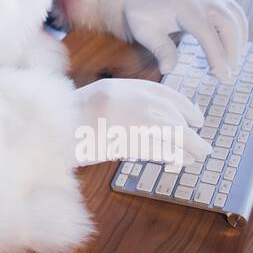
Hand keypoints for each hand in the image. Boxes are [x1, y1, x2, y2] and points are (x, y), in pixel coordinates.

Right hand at [74, 77, 210, 170]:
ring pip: (171, 133)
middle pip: (171, 115)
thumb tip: (151, 120)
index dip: (184, 108)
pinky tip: (179, 163)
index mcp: (120, 89)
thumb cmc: (69, 122)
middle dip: (190, 131)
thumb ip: (121, 105)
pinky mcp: (128, 141)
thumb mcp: (96, 104)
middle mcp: (128, 99)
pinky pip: (159, 149)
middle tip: (202, 144)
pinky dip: (173, 156)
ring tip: (199, 155)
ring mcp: (126, 118)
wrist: (50, 130)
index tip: (196, 119)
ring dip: (188, 146)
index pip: (163, 95)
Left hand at [122, 0, 247, 81]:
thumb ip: (159, 48)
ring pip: (236, 19)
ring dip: (237, 44)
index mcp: (183, 5)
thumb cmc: (146, 12)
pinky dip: (240, 33)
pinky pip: (237, 15)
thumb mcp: (144, 30)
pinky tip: (233, 50)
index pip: (206, 32)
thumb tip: (168, 69)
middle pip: (228, 25)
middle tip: (225, 75)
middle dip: (231, 52)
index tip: (222, 75)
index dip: (216, 55)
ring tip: (229, 65)